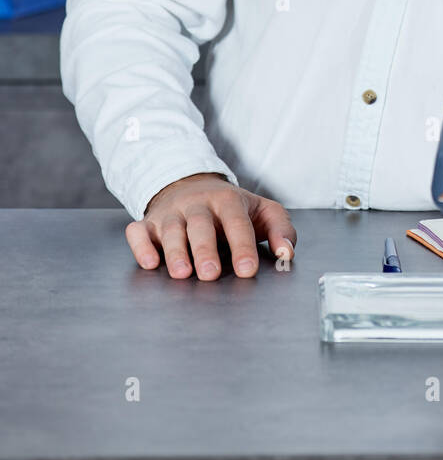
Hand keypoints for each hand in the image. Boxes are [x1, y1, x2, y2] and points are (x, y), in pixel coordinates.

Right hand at [125, 172, 296, 280]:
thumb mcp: (263, 211)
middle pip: (200, 224)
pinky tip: (149, 263)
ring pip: (170, 229)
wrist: (192, 185)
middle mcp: (197, 204)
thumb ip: (282, 229)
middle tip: (211, 275)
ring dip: (175, 251)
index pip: (236, 221)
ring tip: (182, 274)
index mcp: (227, 200)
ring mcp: (171, 213)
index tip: (246, 270)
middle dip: (205, 249)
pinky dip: (141, 246)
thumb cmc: (232, 207)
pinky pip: (139, 232)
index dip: (242, 245)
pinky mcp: (148, 223)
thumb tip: (286, 253)